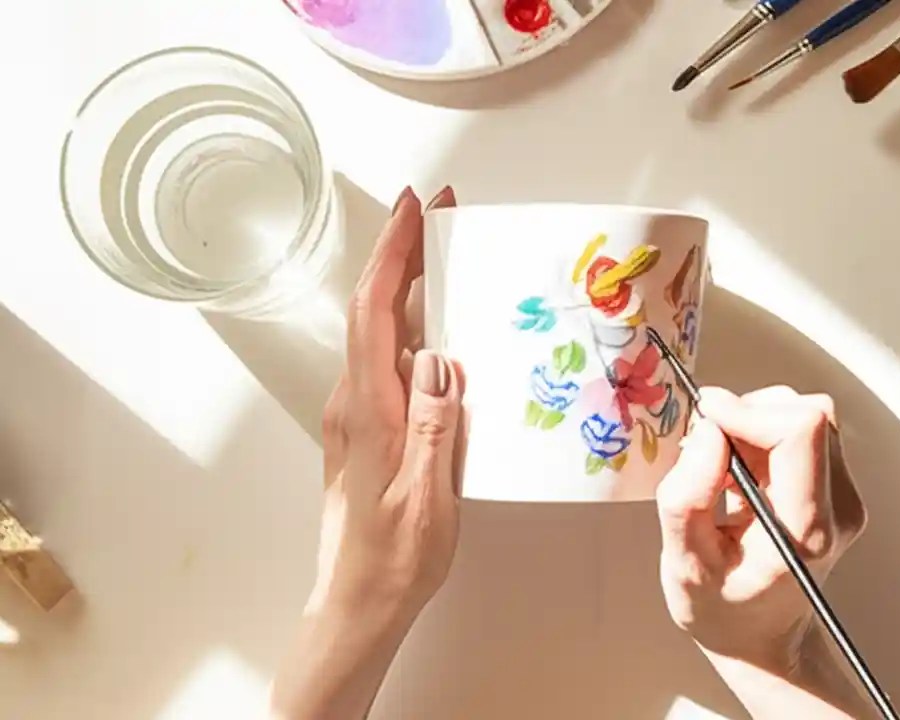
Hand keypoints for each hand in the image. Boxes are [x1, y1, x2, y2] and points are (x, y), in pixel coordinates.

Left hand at [313, 184, 464, 617]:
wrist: (359, 603)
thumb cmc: (395, 559)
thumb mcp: (426, 497)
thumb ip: (435, 426)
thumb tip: (440, 358)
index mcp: (368, 411)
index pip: (375, 313)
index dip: (393, 254)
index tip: (415, 207)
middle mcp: (355, 402)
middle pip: (375, 309)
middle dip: (404, 253)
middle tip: (443, 213)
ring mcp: (359, 414)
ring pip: (383, 332)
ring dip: (411, 286)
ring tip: (449, 253)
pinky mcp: (370, 427)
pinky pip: (390, 360)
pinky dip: (414, 324)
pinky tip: (444, 325)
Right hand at [656, 386, 866, 713]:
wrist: (762, 640)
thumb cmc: (724, 611)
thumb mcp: (684, 564)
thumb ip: (688, 497)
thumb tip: (708, 431)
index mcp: (804, 530)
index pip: (800, 431)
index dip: (748, 411)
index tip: (706, 419)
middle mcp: (837, 509)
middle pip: (807, 414)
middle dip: (748, 416)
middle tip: (707, 452)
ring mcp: (844, 497)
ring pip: (807, 415)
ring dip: (755, 424)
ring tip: (722, 468)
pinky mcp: (837, 487)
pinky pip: (804, 433)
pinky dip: (764, 436)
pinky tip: (740, 473)